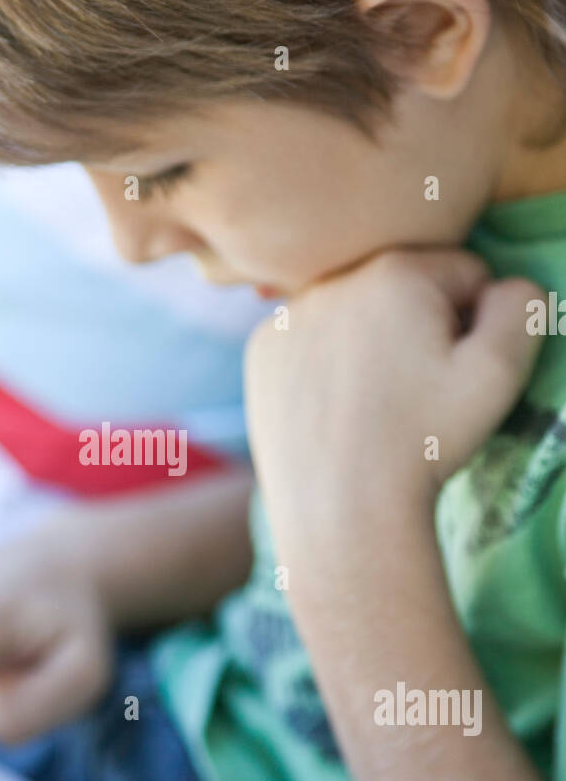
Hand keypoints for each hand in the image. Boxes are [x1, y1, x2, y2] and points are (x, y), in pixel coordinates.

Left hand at [244, 248, 542, 551]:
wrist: (342, 509)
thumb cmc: (424, 442)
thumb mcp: (498, 372)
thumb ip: (520, 307)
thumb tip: (501, 285)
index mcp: (396, 271)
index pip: (462, 273)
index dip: (472, 324)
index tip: (452, 371)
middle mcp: (333, 279)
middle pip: (404, 287)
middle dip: (419, 327)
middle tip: (413, 391)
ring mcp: (288, 315)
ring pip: (355, 312)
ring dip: (371, 342)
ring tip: (373, 404)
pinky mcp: (261, 352)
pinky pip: (310, 340)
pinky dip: (325, 363)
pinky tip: (334, 408)